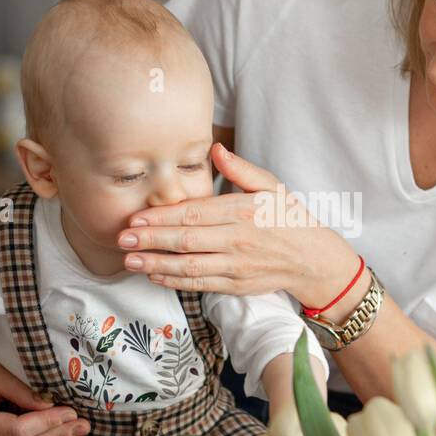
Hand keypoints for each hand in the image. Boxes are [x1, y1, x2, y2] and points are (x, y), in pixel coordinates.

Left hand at [116, 143, 357, 307]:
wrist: (314, 259)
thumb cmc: (290, 218)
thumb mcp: (271, 186)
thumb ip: (241, 169)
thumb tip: (215, 149)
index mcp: (243, 211)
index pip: (195, 214)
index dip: (162, 218)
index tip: (136, 218)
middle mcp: (238, 240)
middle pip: (186, 241)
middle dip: (150, 241)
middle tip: (121, 239)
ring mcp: (237, 266)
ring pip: (189, 267)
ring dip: (156, 264)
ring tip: (130, 261)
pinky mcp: (237, 285)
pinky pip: (200, 284)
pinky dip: (175, 281)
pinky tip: (155, 275)